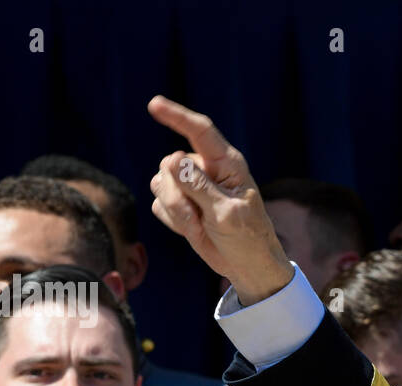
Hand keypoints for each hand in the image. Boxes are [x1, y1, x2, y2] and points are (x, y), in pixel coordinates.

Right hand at [146, 95, 293, 304]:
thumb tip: (173, 159)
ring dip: (175, 211)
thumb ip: (200, 187)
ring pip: (160, 183)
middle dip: (176, 195)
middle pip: (170, 164)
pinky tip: (194, 230)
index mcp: (227, 164)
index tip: (154, 104)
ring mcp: (191, 185)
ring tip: (199, 227)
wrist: (246, 265)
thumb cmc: (247, 237)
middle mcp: (206, 169)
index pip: (200, 131)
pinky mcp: (180, 203)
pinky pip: (158, 203)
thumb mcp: (227, 213)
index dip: (177, 116)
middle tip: (196, 219)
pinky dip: (172, 221)